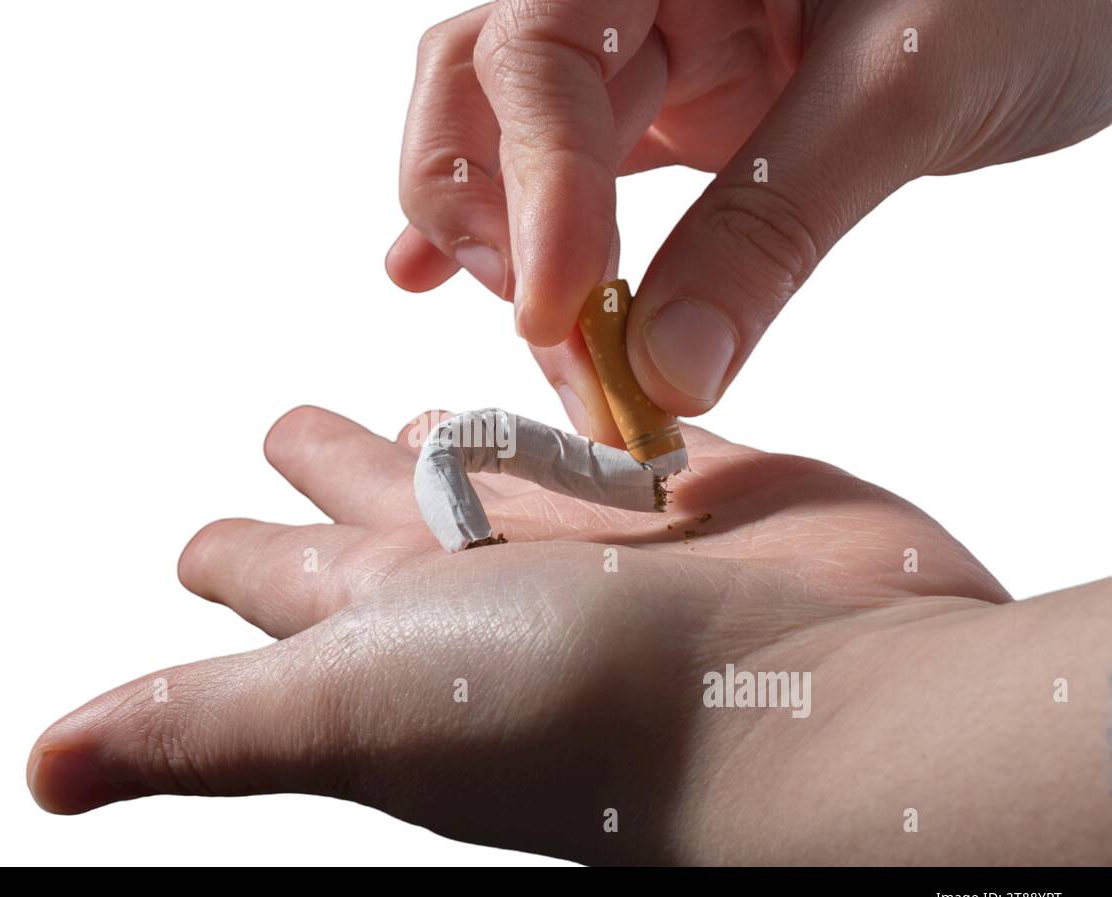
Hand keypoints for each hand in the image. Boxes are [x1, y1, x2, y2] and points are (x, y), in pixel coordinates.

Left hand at [29, 407, 1111, 864]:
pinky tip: (586, 381)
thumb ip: (204, 729)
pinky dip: (599, 407)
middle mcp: (484, 578)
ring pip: (500, 467)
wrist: (824, 703)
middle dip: (335, 465)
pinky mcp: (696, 489)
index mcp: (388, 621)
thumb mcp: (347, 709)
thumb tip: (42, 772)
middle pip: (384, 508)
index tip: (198, 537)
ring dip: (458, 435)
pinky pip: (626, 434)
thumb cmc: (572, 707)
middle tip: (289, 424)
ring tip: (418, 402)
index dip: (230, 553)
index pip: (282, 578)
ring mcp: (593, 534)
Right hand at [385, 0, 1111, 435]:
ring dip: (509, 265)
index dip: (534, 188)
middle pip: (481, 96)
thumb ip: (775, 224)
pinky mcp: (675, 122)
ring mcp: (650, 59)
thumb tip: (663, 370)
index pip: (540, 53)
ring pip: (507, 149)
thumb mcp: (909, 91)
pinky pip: (564, 181)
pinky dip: (517, 245)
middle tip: (564, 349)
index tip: (562, 315)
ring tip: (563, 360)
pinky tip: (458, 288)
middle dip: (495, 230)